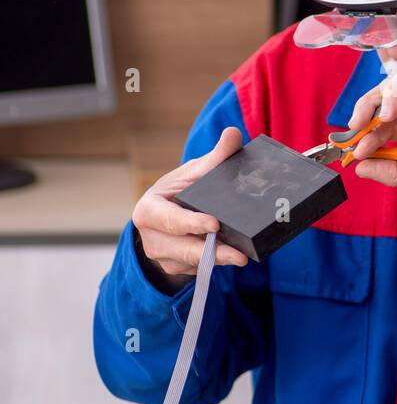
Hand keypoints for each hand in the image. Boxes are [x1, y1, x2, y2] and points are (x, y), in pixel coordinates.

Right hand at [131, 127, 248, 276]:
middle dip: (211, 251)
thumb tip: (233, 134)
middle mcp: (152, 237)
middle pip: (183, 247)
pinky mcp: (176, 269)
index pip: (168, 219)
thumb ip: (214, 157)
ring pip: (192, 262)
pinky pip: (198, 269)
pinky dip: (216, 262)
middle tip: (238, 255)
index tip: (213, 224)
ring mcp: (163, 257)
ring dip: (217, 259)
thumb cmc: (180, 191)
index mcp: (148, 210)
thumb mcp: (193, 174)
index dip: (190, 222)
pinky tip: (233, 256)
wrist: (166, 215)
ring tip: (240, 257)